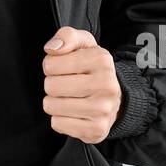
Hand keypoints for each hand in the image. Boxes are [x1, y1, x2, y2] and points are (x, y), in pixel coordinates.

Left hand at [41, 26, 122, 143]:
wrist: (114, 98)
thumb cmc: (92, 68)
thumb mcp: (83, 44)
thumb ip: (66, 36)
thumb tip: (51, 48)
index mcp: (101, 59)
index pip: (50, 64)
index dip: (51, 66)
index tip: (65, 68)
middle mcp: (106, 84)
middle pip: (50, 86)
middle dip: (52, 85)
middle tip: (66, 84)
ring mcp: (103, 109)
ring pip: (52, 106)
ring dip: (54, 102)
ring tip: (69, 98)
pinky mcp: (97, 129)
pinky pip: (58, 124)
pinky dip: (60, 119)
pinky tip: (73, 113)